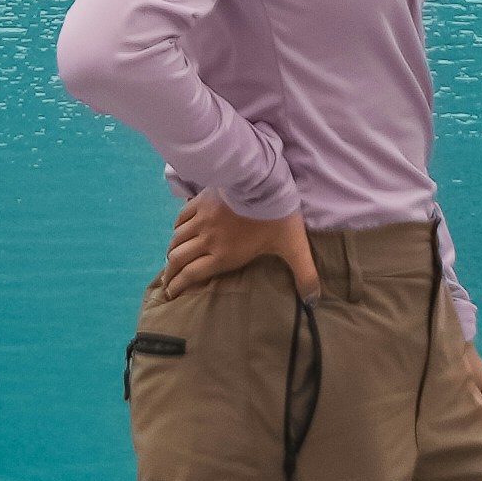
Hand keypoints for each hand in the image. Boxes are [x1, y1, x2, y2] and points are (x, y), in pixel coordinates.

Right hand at [162, 191, 316, 297]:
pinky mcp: (201, 200)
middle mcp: (207, 240)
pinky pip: (182, 217)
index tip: (170, 294)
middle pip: (178, 259)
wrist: (265, 180)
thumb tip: (313, 300)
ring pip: (177, 238)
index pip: (191, 275)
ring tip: (173, 257)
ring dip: (173, 250)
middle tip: (168, 280)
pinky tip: (181, 229)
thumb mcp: (294, 248)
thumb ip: (304, 274)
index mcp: (224, 255)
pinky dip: (178, 227)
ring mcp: (202, 219)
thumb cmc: (278, 217)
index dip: (177, 286)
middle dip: (170, 272)